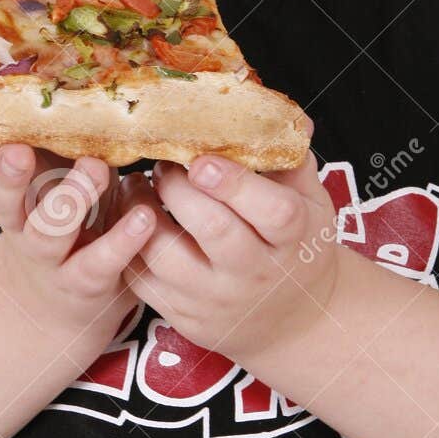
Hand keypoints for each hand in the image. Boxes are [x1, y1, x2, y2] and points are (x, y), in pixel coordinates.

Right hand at [0, 132, 155, 357]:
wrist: (67, 303)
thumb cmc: (60, 216)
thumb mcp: (38, 179)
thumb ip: (22, 145)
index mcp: (7, 191)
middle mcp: (20, 224)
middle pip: (1, 200)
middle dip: (7, 175)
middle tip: (18, 150)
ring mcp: (51, 256)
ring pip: (49, 232)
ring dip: (70, 198)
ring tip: (96, 169)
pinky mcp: (87, 281)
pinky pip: (101, 261)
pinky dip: (124, 239)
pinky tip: (144, 217)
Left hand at [114, 148, 340, 366]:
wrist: (290, 320)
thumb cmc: (296, 248)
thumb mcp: (312, 205)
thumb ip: (293, 161)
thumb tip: (285, 116)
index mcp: (293, 240)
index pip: (274, 213)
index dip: (236, 183)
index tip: (203, 158)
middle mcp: (254, 273)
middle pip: (214, 229)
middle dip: (179, 188)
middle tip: (164, 164)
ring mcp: (215, 298)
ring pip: (166, 257)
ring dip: (140, 212)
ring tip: (136, 186)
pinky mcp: (183, 316)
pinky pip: (141, 280)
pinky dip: (126, 243)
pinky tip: (129, 217)